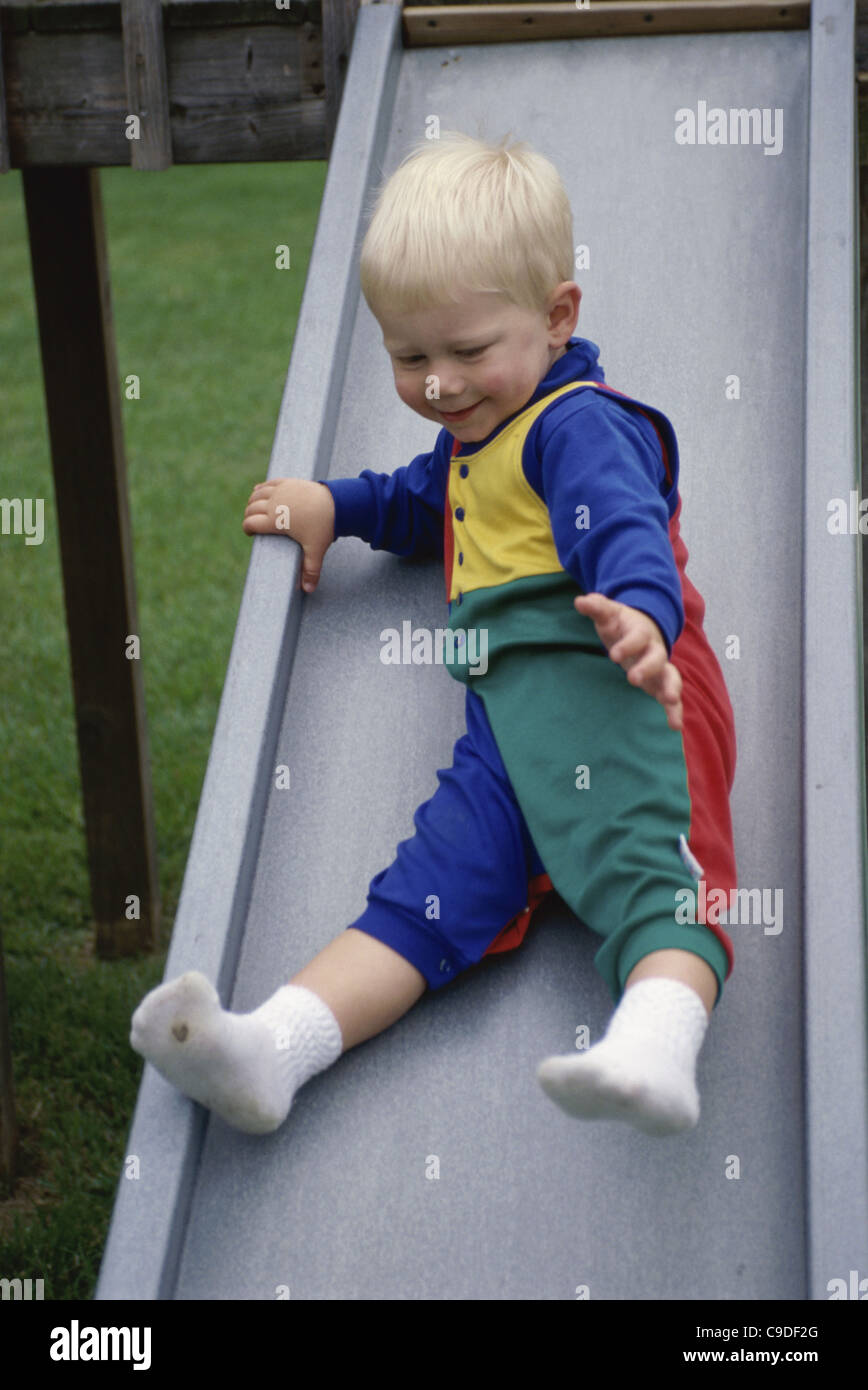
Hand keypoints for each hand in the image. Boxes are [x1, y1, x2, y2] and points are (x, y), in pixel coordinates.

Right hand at [242, 478, 334, 592]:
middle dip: (249, 516)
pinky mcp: (287, 482)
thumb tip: (308, 590)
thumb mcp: (315, 550)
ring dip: (252, 501)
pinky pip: (267, 484)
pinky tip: (259, 492)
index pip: (250, 523)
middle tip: (253, 523)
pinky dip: (260, 488)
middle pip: (251, 508)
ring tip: (254, 509)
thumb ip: (310, 571)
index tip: (250, 533)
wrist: (337, 503)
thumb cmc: (324, 526)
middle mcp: (273, 504)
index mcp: (275, 521)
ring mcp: (280, 491)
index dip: (247, 528)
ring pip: (256, 494)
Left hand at [573, 592, 682, 731]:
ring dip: (671, 689)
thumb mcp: (608, 613)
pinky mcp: (660, 683)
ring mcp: (660, 667)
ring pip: (671, 676)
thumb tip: (580, 601)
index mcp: (640, 631)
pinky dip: (674, 710)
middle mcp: (654, 649)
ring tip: (669, 702)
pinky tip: (675, 726)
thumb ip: (596, 607)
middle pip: (657, 657)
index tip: (613, 655)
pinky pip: (671, 696)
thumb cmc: (620, 623)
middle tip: (633, 679)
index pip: (637, 636)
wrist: (642, 629)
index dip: (627, 645)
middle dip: (647, 667)